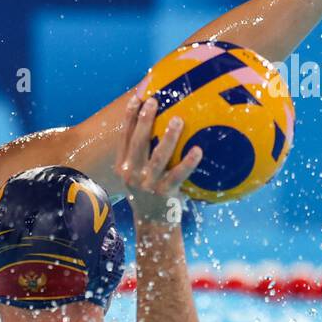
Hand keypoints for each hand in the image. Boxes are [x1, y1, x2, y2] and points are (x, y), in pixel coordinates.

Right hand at [116, 95, 201, 223]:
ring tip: (178, 120)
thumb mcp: (138, 174)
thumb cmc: (149, 192)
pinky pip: (178, 174)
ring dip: (168, 137)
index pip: (124, 137)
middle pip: (138, 142)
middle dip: (145, 120)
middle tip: (155, 101)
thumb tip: (157, 124)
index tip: (137, 98)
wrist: (152, 223)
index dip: (129, 117)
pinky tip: (198, 150)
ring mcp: (147, 184)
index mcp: (123, 166)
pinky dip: (188, 162)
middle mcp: (132, 174)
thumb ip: (142, 154)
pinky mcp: (164, 192)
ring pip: (158, 157)